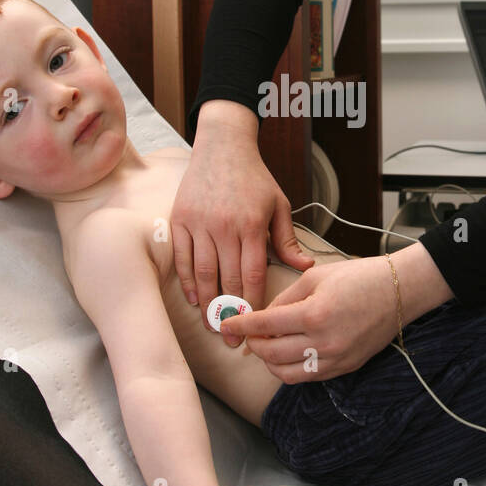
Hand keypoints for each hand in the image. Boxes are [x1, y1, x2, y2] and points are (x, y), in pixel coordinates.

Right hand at [170, 104, 314, 333]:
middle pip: (227, 279)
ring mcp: (199, 223)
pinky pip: (182, 257)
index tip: (255, 326)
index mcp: (252, 225)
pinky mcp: (180, 218)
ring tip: (213, 325)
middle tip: (233, 340)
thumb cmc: (255, 177)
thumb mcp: (278, 204)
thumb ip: (287, 239)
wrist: (223, 145)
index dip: (253, 304)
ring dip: (207, 303)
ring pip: (201, 272)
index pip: (252, 274)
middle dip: (231, 313)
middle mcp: (224, 226)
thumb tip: (305, 267)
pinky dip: (186, 281)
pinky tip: (193, 299)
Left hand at [220, 253, 399, 382]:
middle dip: (252, 345)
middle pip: (270, 354)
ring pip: (285, 373)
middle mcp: (323, 342)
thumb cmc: (359, 277)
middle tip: (248, 334)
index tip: (226, 325)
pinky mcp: (344, 368)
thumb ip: (285, 298)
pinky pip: (306, 377)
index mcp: (313, 314)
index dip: (241, 326)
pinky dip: (289, 368)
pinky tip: (287, 352)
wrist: (399, 292)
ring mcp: (335, 359)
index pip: (264, 325)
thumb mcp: (316, 277)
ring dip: (268, 361)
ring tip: (267, 344)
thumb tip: (263, 316)